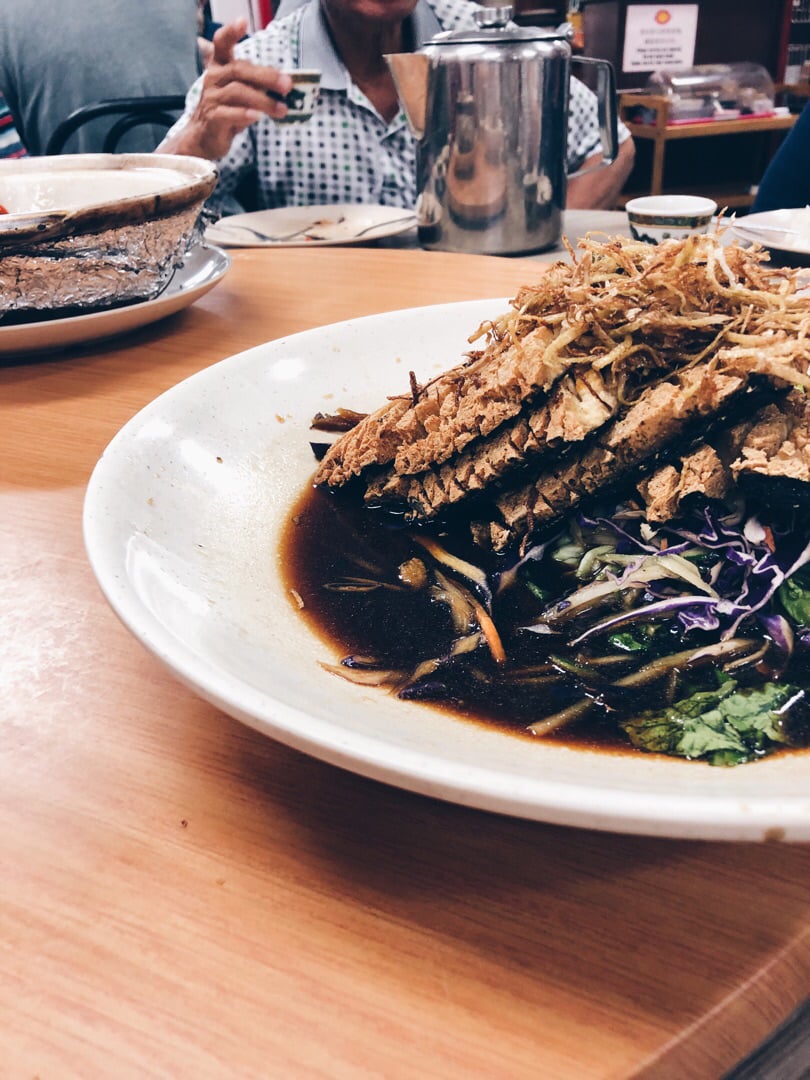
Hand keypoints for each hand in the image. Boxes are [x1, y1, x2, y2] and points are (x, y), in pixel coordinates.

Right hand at [163, 19, 292, 159]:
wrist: (204, 137)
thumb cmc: (228, 110)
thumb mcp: (242, 92)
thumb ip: (257, 83)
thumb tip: (285, 82)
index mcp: (220, 67)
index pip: (222, 44)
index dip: (231, 32)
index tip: (243, 21)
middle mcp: (213, 79)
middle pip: (239, 70)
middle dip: (266, 76)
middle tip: (287, 85)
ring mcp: (211, 98)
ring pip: (237, 92)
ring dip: (263, 101)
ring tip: (282, 110)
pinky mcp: (212, 119)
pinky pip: (229, 114)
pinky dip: (244, 114)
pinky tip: (258, 117)